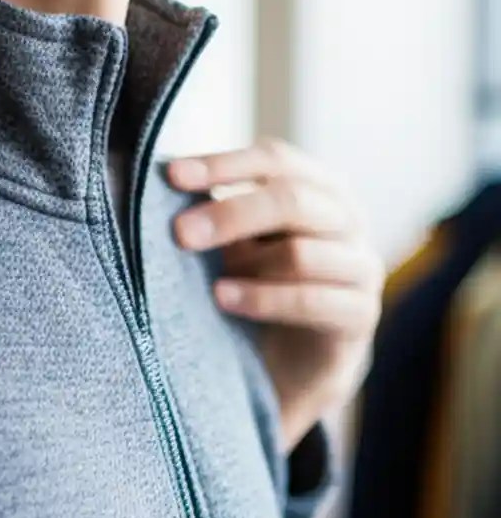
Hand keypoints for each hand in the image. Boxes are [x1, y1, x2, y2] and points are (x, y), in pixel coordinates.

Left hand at [167, 138, 383, 449]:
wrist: (294, 357)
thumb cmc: (257, 279)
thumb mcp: (233, 239)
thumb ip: (209, 209)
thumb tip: (156, 179)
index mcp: (316, 186)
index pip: (275, 160)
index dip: (223, 164)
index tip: (171, 175)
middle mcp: (346, 218)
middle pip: (292, 200)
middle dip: (230, 214)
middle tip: (179, 233)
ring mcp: (360, 266)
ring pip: (303, 253)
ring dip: (249, 264)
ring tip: (205, 283)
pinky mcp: (359, 315)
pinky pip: (316, 302)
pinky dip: (264, 300)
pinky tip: (224, 300)